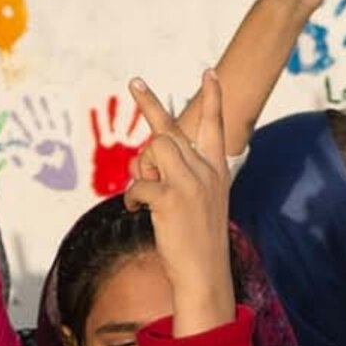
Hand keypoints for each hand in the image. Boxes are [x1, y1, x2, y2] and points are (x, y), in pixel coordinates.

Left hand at [123, 72, 234, 331]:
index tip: (209, 71)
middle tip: (134, 81)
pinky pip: (138, 184)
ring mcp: (190, 183)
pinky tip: (133, 210)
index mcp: (216, 170)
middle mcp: (205, 171)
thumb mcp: (199, 202)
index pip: (215, 126)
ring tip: (142, 193)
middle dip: (149, 106)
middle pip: (169, 130)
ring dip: (139, 169)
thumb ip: (177, 176)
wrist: (204, 275)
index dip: (212, 97)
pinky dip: (130, 197)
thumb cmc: (196, 242)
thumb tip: (144, 162)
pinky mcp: (171, 199)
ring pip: (153, 149)